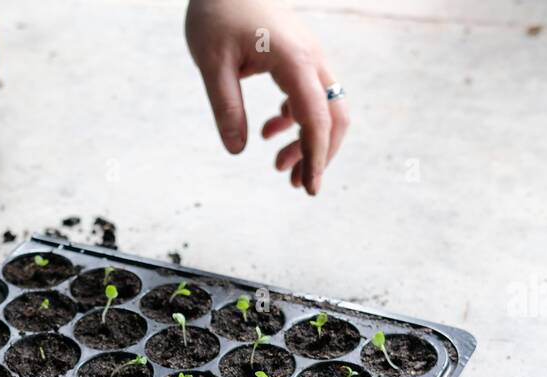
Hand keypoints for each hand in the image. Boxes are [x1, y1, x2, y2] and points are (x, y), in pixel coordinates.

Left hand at [185, 0, 348, 194]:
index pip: (316, 119)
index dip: (316, 157)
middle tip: (297, 185)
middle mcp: (311, 58)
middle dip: (321, 154)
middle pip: (334, 115)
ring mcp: (308, 56)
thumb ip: (226, 106)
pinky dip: (296, 120)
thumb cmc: (217, 11)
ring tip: (278, 166)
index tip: (310, 189)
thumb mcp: (212, 63)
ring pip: (324, 106)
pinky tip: (269, 133)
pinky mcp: (297, 56)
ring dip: (308, 140)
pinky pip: (310, 95)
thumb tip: (237, 149)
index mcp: (295, 60)